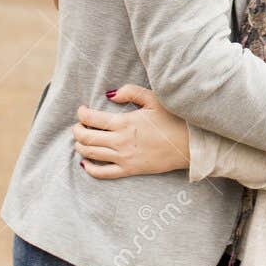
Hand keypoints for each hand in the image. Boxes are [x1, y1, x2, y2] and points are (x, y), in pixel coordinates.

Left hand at [74, 86, 189, 178]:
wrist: (189, 144)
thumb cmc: (173, 119)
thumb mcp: (153, 99)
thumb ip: (130, 92)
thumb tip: (110, 94)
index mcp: (124, 122)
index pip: (91, 118)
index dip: (82, 113)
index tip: (82, 110)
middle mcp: (120, 141)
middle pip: (87, 137)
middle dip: (77, 130)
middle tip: (78, 125)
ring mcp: (124, 158)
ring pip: (91, 154)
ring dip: (80, 146)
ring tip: (81, 139)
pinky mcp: (129, 170)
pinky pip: (103, 173)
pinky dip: (90, 168)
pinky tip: (86, 163)